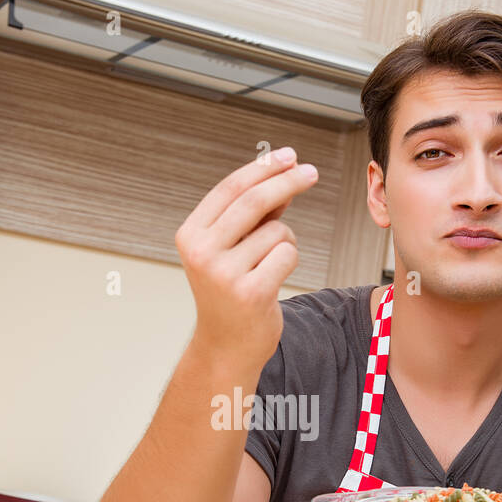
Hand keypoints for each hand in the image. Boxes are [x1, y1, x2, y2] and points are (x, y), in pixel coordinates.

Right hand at [176, 146, 318, 370]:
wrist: (227, 346)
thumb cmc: (232, 291)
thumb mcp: (234, 247)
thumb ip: (255, 213)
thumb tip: (284, 173)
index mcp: (190, 235)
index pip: (230, 189)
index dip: (263, 168)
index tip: (290, 155)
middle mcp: (202, 252)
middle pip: (254, 202)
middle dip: (288, 181)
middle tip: (311, 172)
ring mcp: (224, 274)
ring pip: (277, 232)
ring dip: (286, 241)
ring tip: (270, 264)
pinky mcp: (250, 293)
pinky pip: (287, 255)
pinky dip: (290, 260)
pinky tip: (274, 279)